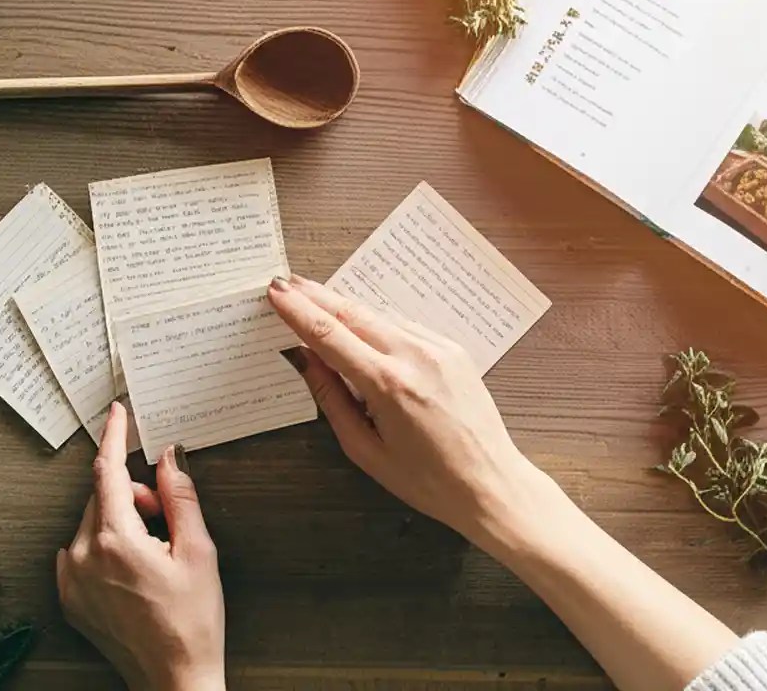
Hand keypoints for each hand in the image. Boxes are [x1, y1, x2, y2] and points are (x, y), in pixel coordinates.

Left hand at [56, 403, 225, 690]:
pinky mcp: (68, 597)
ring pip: (92, 523)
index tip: (117, 412)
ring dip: (121, 522)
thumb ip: (180, 496)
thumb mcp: (198, 551)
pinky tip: (135, 572)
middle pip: (103, 496)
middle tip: (166, 520)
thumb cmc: (192, 621)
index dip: (114, 436)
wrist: (174, 678)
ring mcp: (70, 579)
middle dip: (135, 494)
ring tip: (154, 554)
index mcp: (114, 540)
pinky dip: (106, 547)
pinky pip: (82, 550)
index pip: (108, 471)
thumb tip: (168, 457)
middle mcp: (82, 556)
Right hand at [268, 275, 544, 541]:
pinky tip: (359, 319)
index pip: (330, 335)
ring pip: (379, 314)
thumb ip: (331, 399)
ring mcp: (438, 348)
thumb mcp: (365, 450)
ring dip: (345, 304)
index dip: (298, 311)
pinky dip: (376, 319)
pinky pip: (404, 324)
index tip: (276, 293)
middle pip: (353, 313)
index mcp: (388, 385)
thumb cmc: (427, 480)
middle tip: (286, 282)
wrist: (490, 483)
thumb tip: (304, 360)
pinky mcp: (453, 349)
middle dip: (316, 295)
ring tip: (314, 295)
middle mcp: (414, 356)